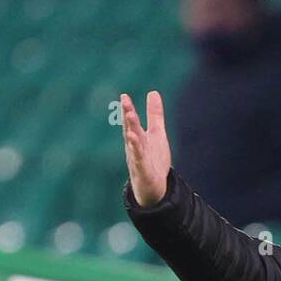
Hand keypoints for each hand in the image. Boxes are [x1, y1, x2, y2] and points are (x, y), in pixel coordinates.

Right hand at [121, 91, 170, 206]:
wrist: (154, 189)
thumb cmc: (153, 160)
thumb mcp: (156, 135)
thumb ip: (154, 115)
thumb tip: (153, 92)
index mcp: (137, 138)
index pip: (131, 122)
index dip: (128, 110)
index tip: (124, 96)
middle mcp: (134, 148)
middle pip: (130, 130)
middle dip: (128, 116)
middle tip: (125, 102)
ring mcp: (137, 160)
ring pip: (134, 145)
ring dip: (131, 133)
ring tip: (129, 119)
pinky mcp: (143, 173)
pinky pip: (140, 162)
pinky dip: (137, 154)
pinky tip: (136, 145)